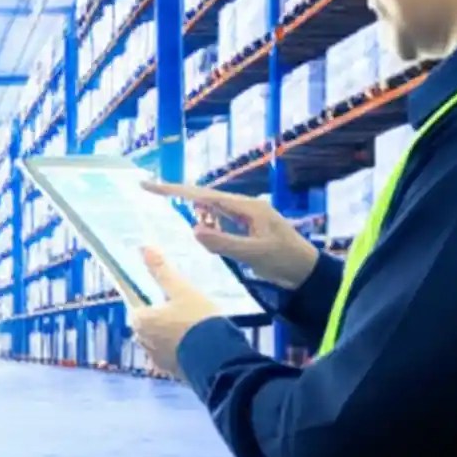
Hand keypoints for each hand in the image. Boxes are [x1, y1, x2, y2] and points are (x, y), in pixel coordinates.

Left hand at [129, 248, 220, 377]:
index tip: (166, 292)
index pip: (136, 302)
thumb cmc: (197, 320)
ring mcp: (157, 359)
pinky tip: (197, 340)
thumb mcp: (182, 290)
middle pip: (148, 321)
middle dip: (162, 314)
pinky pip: (173, 353)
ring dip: (171, 331)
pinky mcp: (172, 371)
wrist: (219, 360)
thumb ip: (162, 271)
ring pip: (160, 338)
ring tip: (193, 322)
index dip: (150, 296)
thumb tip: (143, 248)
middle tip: (183, 304)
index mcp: (140, 320)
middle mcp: (143, 341)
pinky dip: (181, 346)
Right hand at [141, 181, 318, 289]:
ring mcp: (246, 215)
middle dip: (178, 194)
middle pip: (205, 196)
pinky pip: (220, 219)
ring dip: (195, 211)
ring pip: (212, 208)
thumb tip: (193, 228)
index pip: (204, 195)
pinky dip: (207, 222)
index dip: (175, 190)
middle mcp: (244, 206)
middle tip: (148, 189)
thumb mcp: (254, 254)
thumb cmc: (285, 261)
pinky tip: (201, 229)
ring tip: (174, 212)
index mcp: (247, 207)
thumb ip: (223, 242)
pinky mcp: (247, 226)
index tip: (150, 185)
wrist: (308, 271)